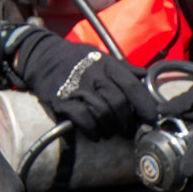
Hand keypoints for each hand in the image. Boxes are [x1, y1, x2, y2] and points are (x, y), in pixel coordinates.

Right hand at [14, 33, 155, 139]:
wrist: (42, 57)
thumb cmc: (75, 59)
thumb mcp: (101, 56)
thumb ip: (124, 68)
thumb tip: (146, 76)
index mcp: (107, 65)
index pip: (133, 86)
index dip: (145, 105)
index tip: (150, 119)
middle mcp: (94, 76)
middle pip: (119, 104)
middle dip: (127, 122)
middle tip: (128, 130)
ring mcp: (78, 89)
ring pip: (103, 114)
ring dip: (110, 128)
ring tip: (110, 132)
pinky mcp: (63, 101)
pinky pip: (83, 119)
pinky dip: (92, 130)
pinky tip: (95, 134)